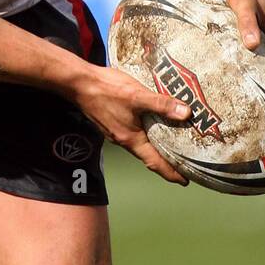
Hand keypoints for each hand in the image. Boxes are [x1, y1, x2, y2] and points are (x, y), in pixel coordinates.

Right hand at [74, 63, 191, 185]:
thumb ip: (161, 104)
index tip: (184, 181)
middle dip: (166, 161)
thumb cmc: (106, 90)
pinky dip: (146, 134)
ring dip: (156, 147)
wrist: (78, 84)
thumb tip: (186, 113)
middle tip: (184, 164)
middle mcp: (123, 139)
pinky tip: (151, 124)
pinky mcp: (112, 121)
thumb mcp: (137, 96)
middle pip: (148, 156)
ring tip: (171, 144)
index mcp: (131, 139)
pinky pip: (133, 133)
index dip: (170, 173)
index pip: (154, 162)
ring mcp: (116, 131)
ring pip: (141, 144)